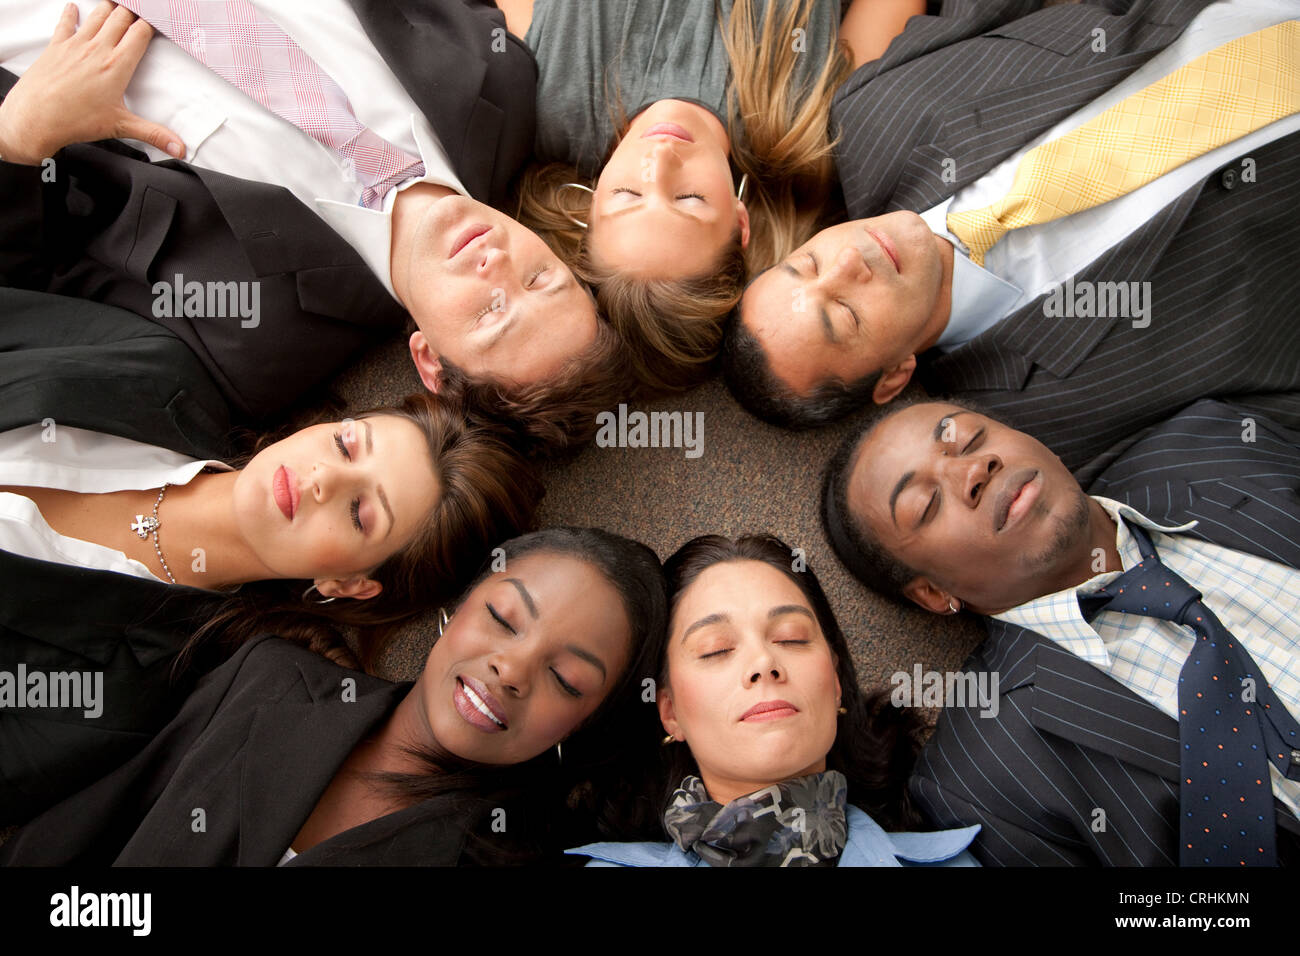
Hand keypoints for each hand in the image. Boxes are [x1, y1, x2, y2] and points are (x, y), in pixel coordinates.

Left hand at [0, 2, 184, 164]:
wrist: (36, 117)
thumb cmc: (73, 120)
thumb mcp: (120, 127)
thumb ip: (154, 135)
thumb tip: (177, 148)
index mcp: (117, 65)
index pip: (140, 32)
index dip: (152, 23)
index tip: (159, 22)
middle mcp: (97, 49)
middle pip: (121, 17)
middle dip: (133, 12)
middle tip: (140, 12)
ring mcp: (75, 44)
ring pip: (98, 15)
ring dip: (109, 9)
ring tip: (117, 7)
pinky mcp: (56, 46)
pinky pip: (66, 22)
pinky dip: (72, 14)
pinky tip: (74, 9)